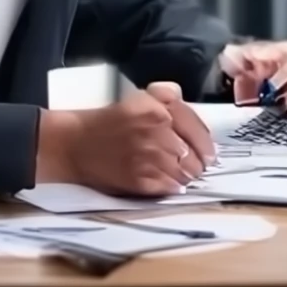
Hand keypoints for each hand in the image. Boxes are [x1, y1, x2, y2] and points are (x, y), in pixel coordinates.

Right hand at [35, 81, 214, 195]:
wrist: (75, 144)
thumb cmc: (110, 120)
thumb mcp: (140, 99)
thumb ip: (169, 101)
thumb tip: (195, 117)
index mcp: (158, 109)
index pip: (196, 127)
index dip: (207, 142)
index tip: (211, 152)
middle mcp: (156, 132)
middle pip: (195, 154)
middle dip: (199, 162)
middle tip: (199, 165)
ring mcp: (149, 158)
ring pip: (186, 173)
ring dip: (188, 176)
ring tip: (184, 175)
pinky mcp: (140, 181)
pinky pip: (170, 188)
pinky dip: (174, 187)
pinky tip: (170, 183)